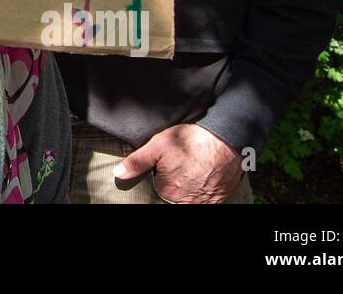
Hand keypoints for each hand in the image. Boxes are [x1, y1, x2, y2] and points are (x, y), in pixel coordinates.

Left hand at [114, 123, 242, 202]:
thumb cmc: (190, 140)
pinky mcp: (218, 200)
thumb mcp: (158, 145)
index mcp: (168, 191)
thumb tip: (117, 174)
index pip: (158, 190)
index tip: (169, 168)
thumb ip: (137, 162)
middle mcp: (186, 201)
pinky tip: (204, 176)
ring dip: (189, 188)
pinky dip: (203, 191)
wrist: (225, 139)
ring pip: (190, 199)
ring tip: (193, 170)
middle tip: (182, 166)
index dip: (161, 177)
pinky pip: (205, 200)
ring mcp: (204, 202)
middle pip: (174, 196)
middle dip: (175, 183)